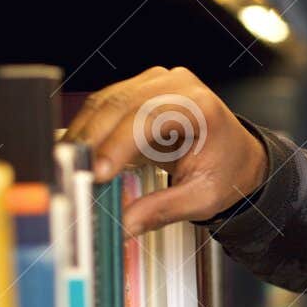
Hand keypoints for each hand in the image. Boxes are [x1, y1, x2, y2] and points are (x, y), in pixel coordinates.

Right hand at [62, 66, 267, 234]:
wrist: (238, 155)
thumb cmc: (227, 170)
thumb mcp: (203, 198)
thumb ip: (163, 209)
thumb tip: (125, 224)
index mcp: (199, 107)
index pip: (149, 118)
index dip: (118, 145)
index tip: (97, 173)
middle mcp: (177, 85)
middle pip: (121, 105)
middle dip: (92, 140)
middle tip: (71, 172)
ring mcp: (156, 82)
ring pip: (106, 102)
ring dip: (83, 133)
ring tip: (68, 165)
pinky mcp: (139, 90)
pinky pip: (104, 105)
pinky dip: (88, 128)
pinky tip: (78, 152)